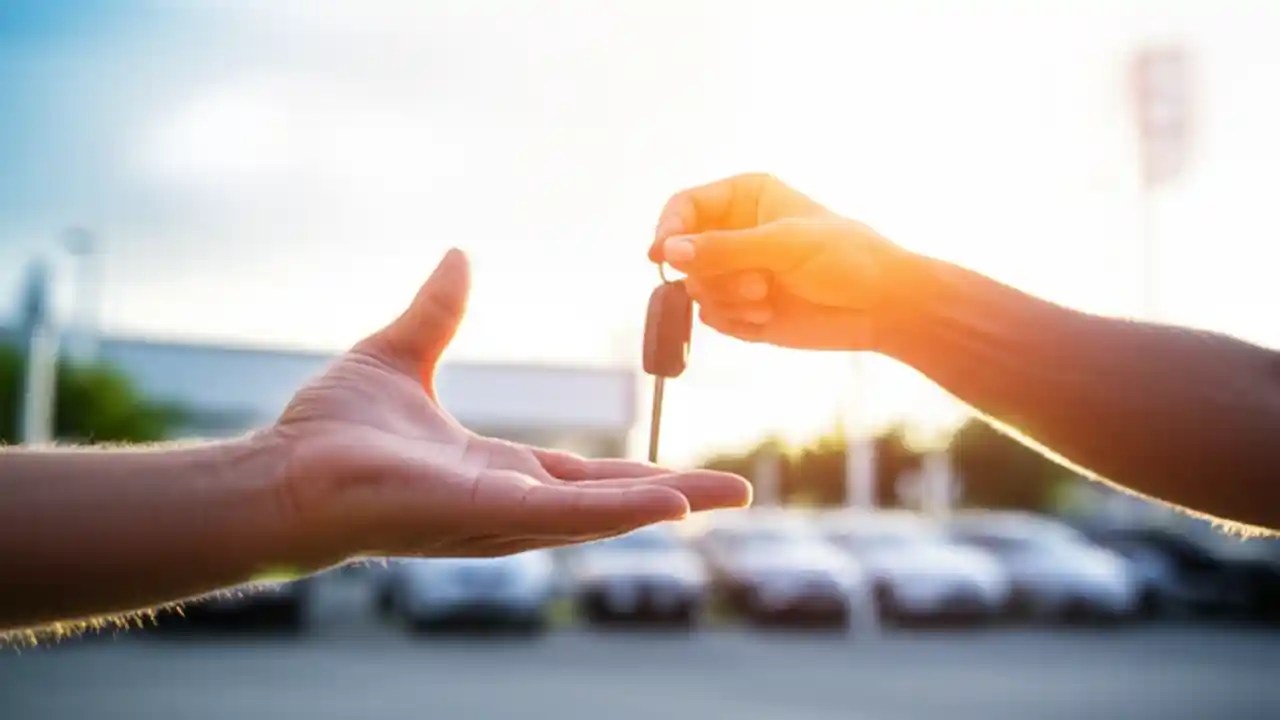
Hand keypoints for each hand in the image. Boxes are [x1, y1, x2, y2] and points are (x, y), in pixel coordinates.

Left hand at [270, 249, 750, 564]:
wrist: (281, 472)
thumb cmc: (327, 431)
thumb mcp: (399, 354)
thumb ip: (438, 313)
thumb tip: (459, 257)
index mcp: (495, 471)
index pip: (582, 474)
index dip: (634, 474)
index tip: (679, 473)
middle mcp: (506, 504)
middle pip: (608, 500)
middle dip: (672, 497)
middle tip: (736, 493)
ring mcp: (499, 515)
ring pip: (600, 513)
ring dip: (664, 504)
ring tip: (726, 498)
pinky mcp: (484, 514)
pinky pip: (565, 513)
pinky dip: (621, 510)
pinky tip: (671, 505)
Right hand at [649, 173, 901, 350]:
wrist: (880, 306)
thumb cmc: (844, 258)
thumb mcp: (783, 244)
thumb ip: (723, 248)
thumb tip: (667, 252)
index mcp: (744, 198)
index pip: (684, 207)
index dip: (670, 229)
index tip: (663, 256)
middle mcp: (733, 232)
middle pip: (683, 253)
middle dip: (712, 273)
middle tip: (754, 281)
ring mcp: (735, 272)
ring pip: (695, 289)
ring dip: (728, 299)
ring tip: (767, 297)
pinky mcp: (741, 308)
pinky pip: (711, 317)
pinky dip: (736, 321)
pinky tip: (768, 316)